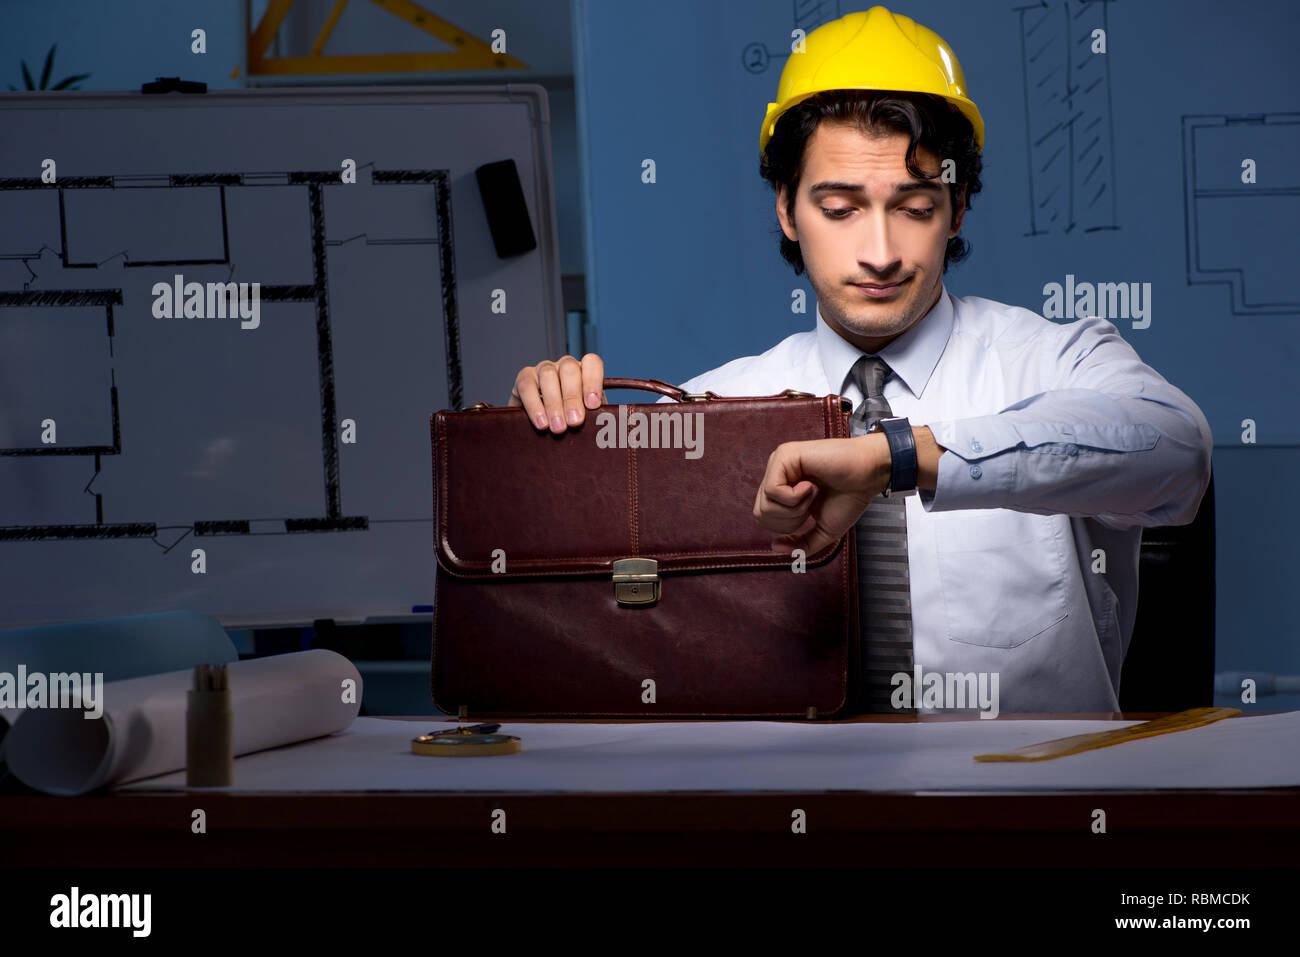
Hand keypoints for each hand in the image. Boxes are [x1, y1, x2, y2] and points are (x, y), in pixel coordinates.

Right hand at [508, 353, 605, 432]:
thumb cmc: (570, 423)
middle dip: (572, 397)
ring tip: (558, 428)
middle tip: (575, 422)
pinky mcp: (524, 379)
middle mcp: (564, 366)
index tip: (592, 405)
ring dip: (554, 403)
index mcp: (584, 372)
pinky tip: (542, 423)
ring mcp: (543, 370)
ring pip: (548, 375)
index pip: (592, 363)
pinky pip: (527, 386)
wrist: (540, 432)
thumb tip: (605, 424)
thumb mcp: (586, 420)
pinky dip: (534, 406)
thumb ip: (595, 417)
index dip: (593, 381)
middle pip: (569, 369)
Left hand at [753, 434, 891, 556]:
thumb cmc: (850, 496)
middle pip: (760, 514)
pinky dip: (795, 497)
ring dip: (795, 508)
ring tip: (813, 492)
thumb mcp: (823, 529)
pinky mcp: (784, 455)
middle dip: (790, 520)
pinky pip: (773, 490)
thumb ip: (801, 543)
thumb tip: (775, 548)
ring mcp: (778, 462)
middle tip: (811, 504)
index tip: (810, 512)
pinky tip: (811, 484)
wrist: (869, 475)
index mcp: (782, 487)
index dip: (787, 526)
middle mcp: (776, 474)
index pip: (764, 518)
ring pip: (765, 504)